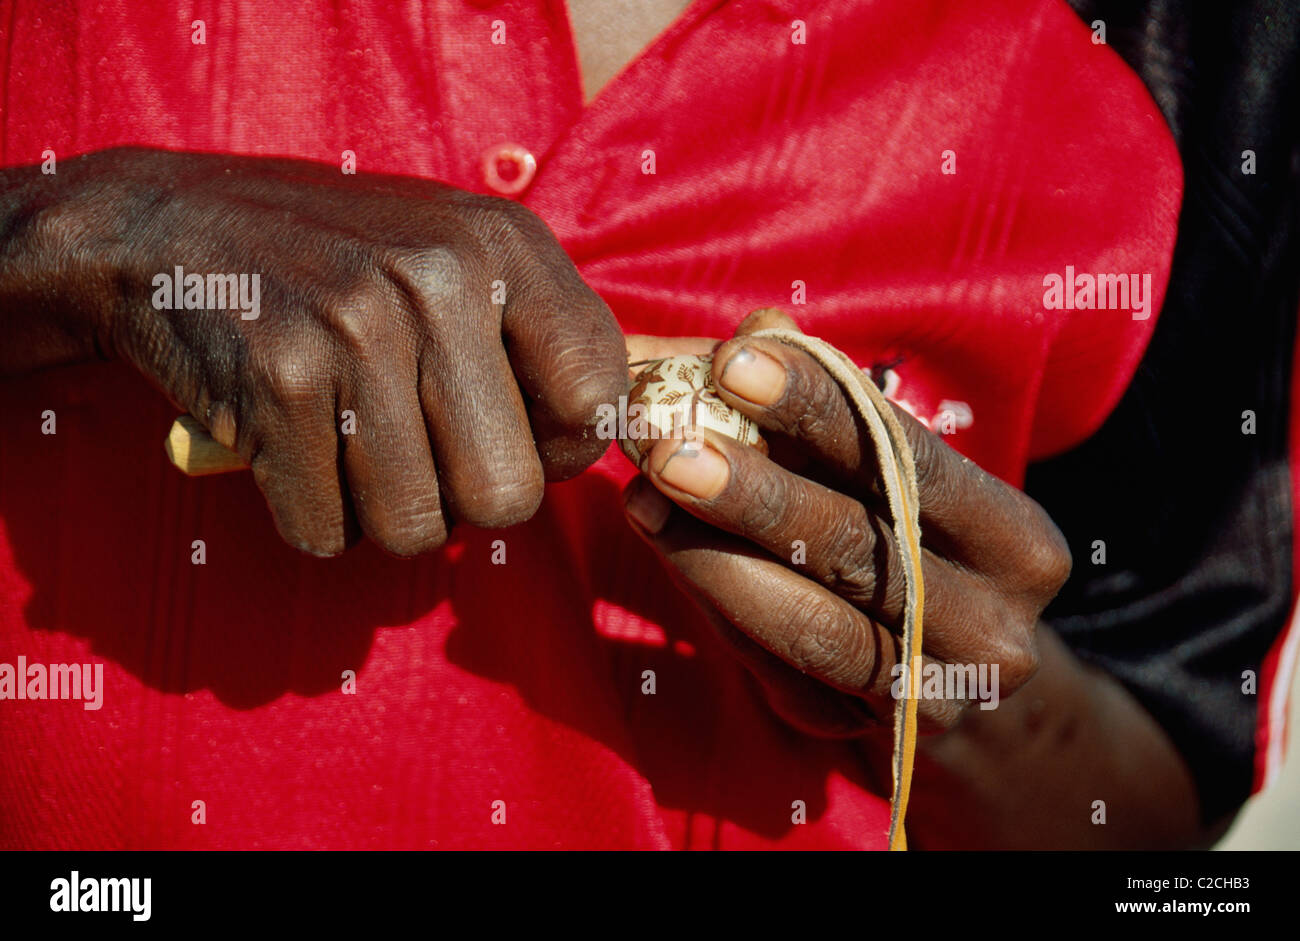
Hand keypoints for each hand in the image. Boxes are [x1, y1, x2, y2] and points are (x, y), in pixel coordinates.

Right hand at [6, 148, 625, 555]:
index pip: (597, 399)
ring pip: (418, 528)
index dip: (562, 449)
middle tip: (422, 454)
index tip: (518, 438)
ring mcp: (356, 331)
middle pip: (509, 493)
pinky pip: (329, 533)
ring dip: (385, 513)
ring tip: (353, 446)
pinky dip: (314, 517)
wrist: (168, 228)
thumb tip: (590, 445)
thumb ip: (537, 336)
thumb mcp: (455, 254)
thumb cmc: (339, 262)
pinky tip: (295, 452)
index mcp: (503, 244)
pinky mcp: (277, 385)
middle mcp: (440, 280)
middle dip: (466, 501)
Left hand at [622, 310, 1070, 734]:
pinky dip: (724, 614)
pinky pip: (788, 676)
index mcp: (1016, 540)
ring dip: (715, 557)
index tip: (735, 361)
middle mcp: (998, 627)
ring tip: (644, 499)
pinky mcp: (876, 745)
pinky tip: (672, 556)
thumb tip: (756, 327)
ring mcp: (941, 698)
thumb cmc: (920, 553)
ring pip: (816, 624)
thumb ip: (832, 413)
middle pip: (860, 545)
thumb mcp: (897, 483)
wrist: (964, 690)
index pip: (911, 458)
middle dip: (751, 488)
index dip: (820, 406)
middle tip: (663, 443)